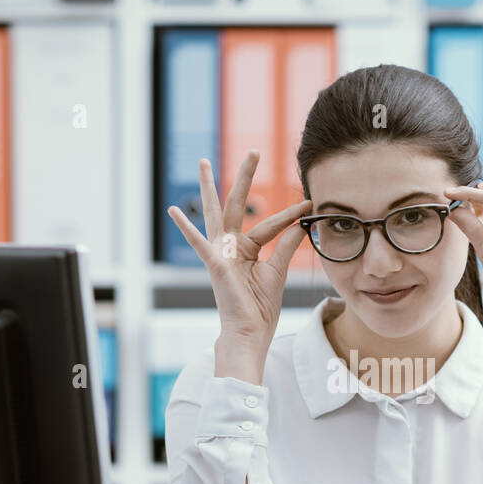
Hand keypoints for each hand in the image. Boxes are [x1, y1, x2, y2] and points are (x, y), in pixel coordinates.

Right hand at [168, 150, 310, 352]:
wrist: (250, 333)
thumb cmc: (260, 308)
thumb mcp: (277, 271)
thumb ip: (285, 246)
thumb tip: (301, 223)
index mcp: (246, 249)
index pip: (269, 224)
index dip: (290, 214)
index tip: (309, 201)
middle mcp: (231, 246)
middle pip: (238, 204)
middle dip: (245, 177)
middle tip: (254, 150)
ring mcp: (220, 253)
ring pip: (217, 212)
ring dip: (210, 186)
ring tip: (203, 161)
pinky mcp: (214, 264)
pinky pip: (199, 243)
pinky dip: (186, 228)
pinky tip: (173, 210)